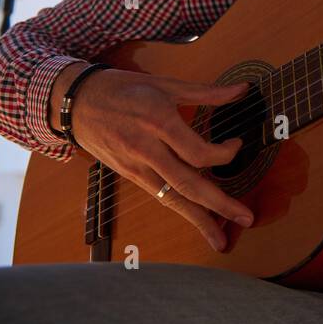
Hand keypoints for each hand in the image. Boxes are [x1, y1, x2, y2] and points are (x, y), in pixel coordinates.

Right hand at [69, 69, 253, 251]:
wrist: (75, 102)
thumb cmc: (121, 88)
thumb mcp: (164, 83)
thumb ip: (206, 91)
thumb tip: (242, 89)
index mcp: (158, 122)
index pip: (198, 153)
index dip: (225, 154)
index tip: (236, 146)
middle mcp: (147, 150)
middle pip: (188, 185)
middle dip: (220, 205)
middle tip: (247, 219)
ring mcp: (136, 167)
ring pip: (173, 199)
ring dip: (200, 220)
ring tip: (221, 240)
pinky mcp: (130, 176)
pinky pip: (160, 197)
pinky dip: (181, 210)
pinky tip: (196, 220)